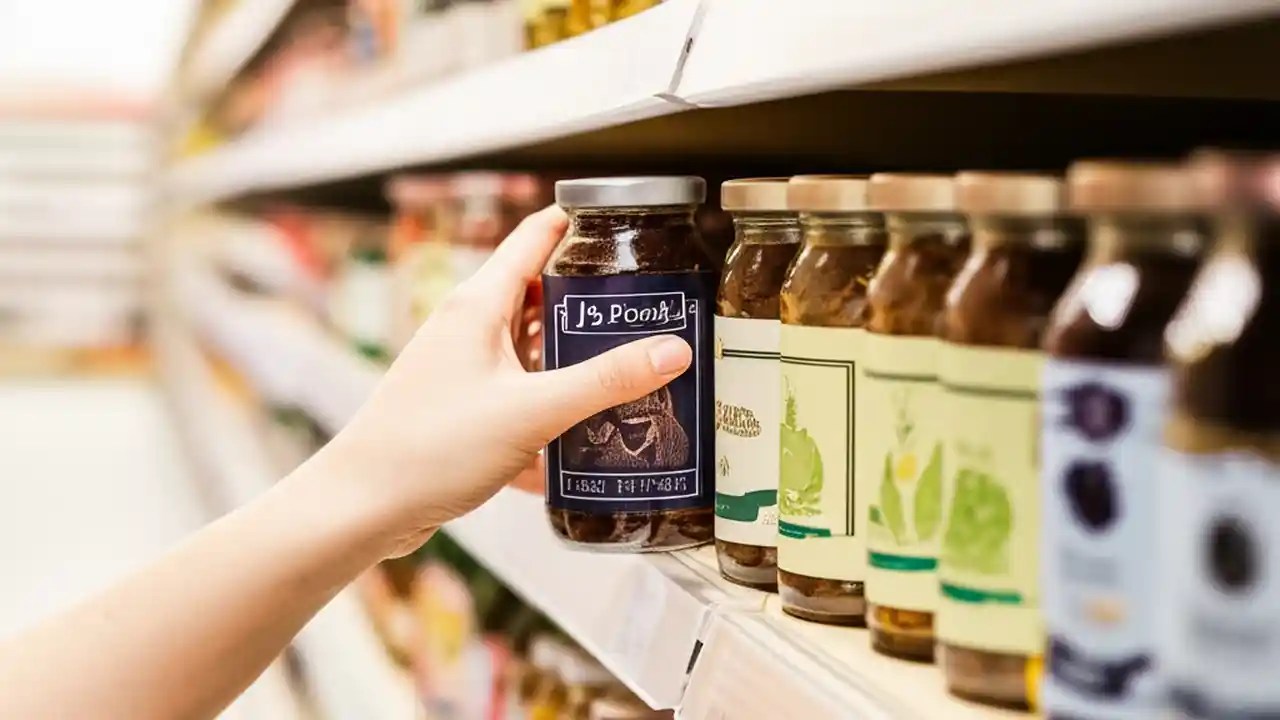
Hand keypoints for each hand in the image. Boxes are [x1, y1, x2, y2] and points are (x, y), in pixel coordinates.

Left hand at [308, 206, 692, 556]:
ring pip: (531, 351)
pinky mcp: (462, 409)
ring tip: (631, 375)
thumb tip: (673, 350)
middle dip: (592, 306)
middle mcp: (468, 328)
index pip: (535, 236)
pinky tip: (582, 444)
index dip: (580, 223)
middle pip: (541, 296)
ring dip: (573, 363)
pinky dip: (549, 412)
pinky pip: (518, 397)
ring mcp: (462, 368)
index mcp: (479, 305)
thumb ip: (604, 381)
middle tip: (650, 314)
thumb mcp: (532, 410)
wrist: (362, 507)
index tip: (630, 226)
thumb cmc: (429, 448)